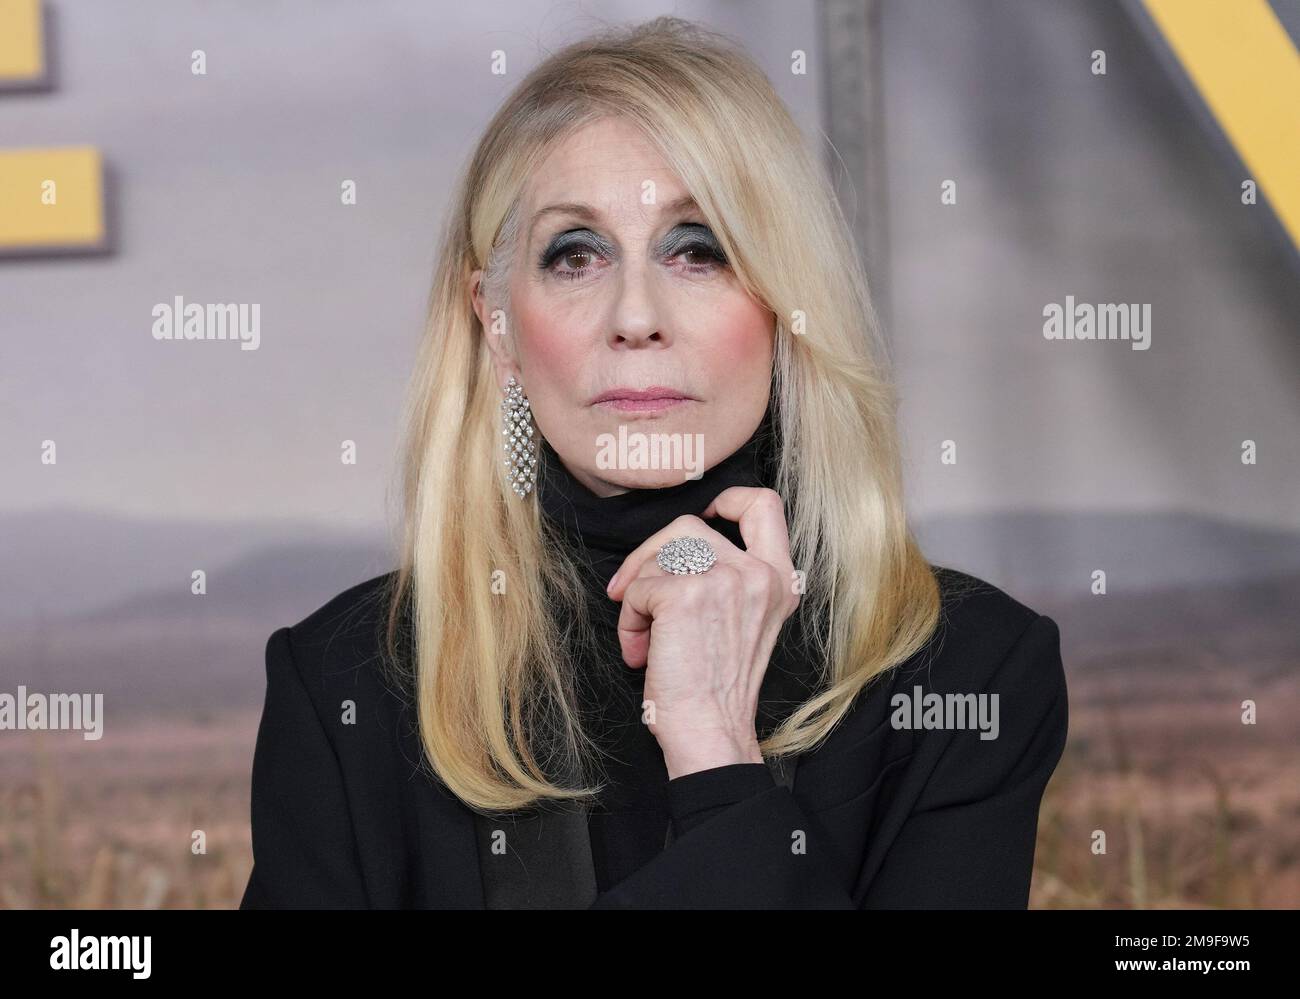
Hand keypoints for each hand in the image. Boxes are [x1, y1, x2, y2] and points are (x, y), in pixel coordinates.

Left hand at [604, 486, 800, 779]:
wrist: (710, 733)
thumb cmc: (718, 689)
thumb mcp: (746, 622)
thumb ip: (731, 579)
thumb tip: (672, 550)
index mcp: (780, 580)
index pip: (763, 504)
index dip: (724, 499)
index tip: (699, 522)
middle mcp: (759, 574)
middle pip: (688, 526)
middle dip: (650, 557)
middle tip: (635, 595)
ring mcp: (725, 579)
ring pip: (658, 555)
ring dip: (638, 595)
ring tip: (644, 637)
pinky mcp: (685, 594)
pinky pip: (637, 588)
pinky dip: (628, 620)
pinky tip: (641, 652)